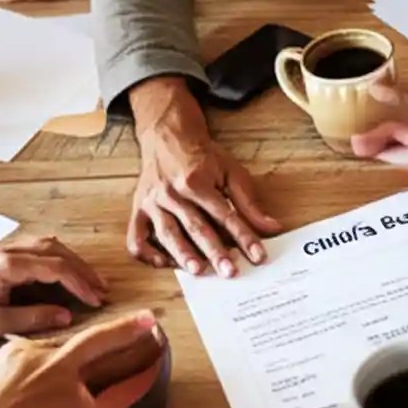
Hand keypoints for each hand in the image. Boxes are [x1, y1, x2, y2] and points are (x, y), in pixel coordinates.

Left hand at [0, 237, 106, 344]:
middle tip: (102, 291)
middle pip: (57, 252)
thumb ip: (32, 318)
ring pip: (47, 247)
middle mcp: (8, 252)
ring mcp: (2, 252)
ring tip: (88, 282)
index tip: (98, 301)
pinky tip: (62, 274)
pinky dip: (56, 261)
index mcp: (8, 265)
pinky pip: (35, 251)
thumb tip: (66, 316)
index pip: (57, 268)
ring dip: (71, 263)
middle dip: (83, 271)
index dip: (81, 284)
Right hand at [128, 77, 280, 276]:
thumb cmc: (202, 157)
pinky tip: (164, 264)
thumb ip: (249, 202)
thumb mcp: (231, 172)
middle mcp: (172, 193)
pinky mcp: (138, 209)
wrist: (167, 135)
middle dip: (214, 251)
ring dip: (182, 254)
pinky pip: (136, 236)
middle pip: (196, 227)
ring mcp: (152, 202)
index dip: (243, 237)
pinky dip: (147, 253)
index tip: (257, 255)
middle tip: (229, 271)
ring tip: (198, 270)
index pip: (225, 215)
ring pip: (167, 233)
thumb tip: (272, 227)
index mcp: (197, 181)